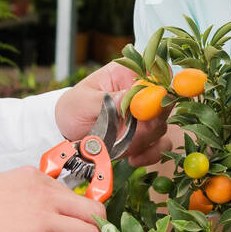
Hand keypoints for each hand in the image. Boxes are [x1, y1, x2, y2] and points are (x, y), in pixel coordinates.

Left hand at [55, 61, 171, 167]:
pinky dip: (149, 154)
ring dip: (142, 139)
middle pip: (164, 103)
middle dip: (149, 121)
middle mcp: (142, 94)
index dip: (160, 89)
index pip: (158, 73)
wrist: (66, 133)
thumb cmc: (72, 109)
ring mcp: (145, 117)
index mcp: (129, 75)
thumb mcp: (83, 102)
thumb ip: (107, 100)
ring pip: (162, 127)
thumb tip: (129, 96)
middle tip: (130, 130)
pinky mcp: (145, 137)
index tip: (147, 106)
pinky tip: (132, 158)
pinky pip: (159, 146)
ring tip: (119, 143)